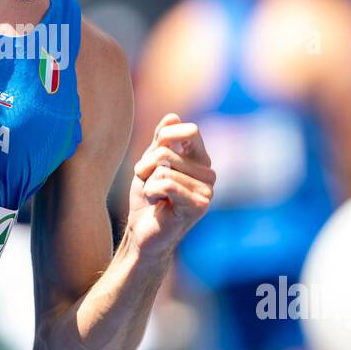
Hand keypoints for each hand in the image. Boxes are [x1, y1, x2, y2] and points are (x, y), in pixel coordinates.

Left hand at [128, 113, 215, 253]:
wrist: (142, 233)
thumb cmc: (147, 199)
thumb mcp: (150, 163)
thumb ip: (161, 140)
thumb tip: (173, 116)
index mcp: (199, 160)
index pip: (188, 130)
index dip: (163, 138)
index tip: (151, 161)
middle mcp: (208, 173)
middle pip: (165, 151)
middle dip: (146, 168)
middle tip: (151, 187)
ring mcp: (207, 189)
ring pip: (163, 169)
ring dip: (148, 184)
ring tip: (156, 199)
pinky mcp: (200, 205)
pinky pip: (166, 183)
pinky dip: (151, 193)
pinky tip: (158, 206)